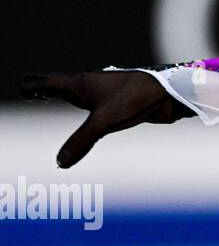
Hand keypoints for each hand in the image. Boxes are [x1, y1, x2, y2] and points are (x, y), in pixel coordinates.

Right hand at [19, 70, 196, 168]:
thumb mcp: (105, 121)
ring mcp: (104, 93)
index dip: (31, 86)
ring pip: (75, 92)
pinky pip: (92, 103)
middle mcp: (89, 86)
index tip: (21, 89)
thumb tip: (61, 162)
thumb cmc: (138, 97)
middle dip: (41, 87)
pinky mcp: (117, 102)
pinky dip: (79, 104)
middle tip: (27, 90)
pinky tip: (84, 108)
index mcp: (80, 84)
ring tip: (46, 96)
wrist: (171, 93)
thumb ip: (82, 140)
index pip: (46, 83)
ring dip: (59, 94)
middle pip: (58, 85)